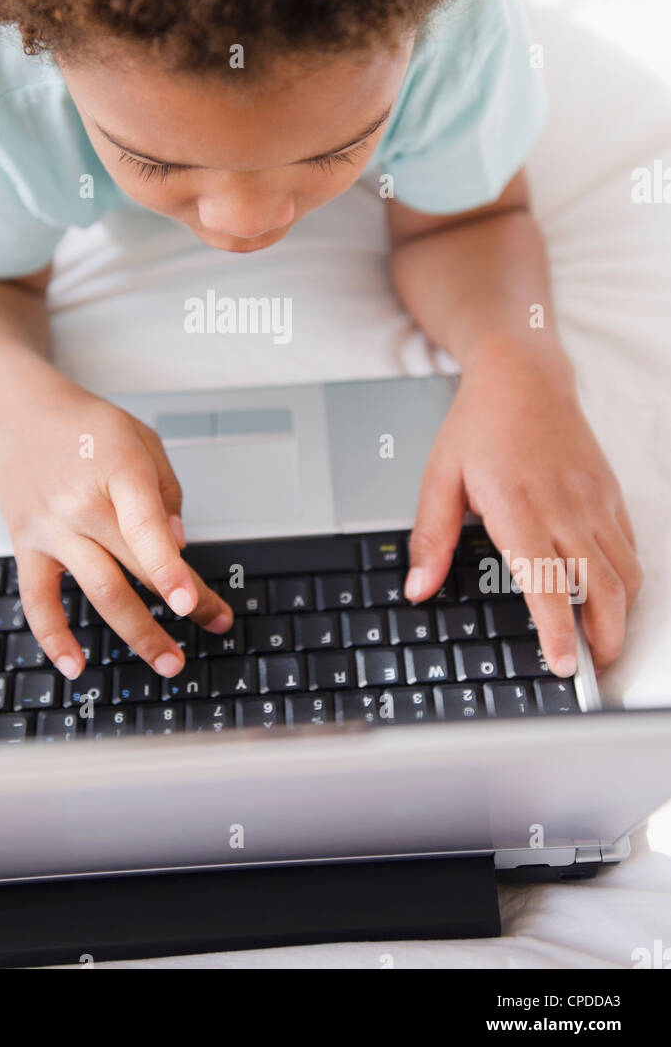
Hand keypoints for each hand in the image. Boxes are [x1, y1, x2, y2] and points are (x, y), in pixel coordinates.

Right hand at [0, 359, 232, 680]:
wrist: (11, 409)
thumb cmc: (81, 424)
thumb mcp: (140, 438)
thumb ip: (167, 492)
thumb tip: (179, 547)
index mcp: (117, 471)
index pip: (145, 528)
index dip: (170, 569)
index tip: (191, 603)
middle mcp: (81, 504)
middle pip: (134, 567)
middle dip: (182, 604)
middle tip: (214, 623)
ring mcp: (51, 529)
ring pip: (97, 592)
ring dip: (137, 633)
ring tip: (169, 660)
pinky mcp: (26, 545)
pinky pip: (37, 602)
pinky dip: (54, 638)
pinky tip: (76, 666)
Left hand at [404, 341, 641, 676]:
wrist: (523, 375)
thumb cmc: (480, 424)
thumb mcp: (439, 477)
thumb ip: (431, 537)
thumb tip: (418, 588)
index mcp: (519, 507)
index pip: (546, 582)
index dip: (558, 630)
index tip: (562, 666)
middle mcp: (565, 508)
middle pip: (602, 589)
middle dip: (603, 640)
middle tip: (589, 671)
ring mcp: (594, 502)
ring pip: (625, 573)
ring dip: (619, 616)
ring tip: (601, 643)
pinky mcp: (610, 495)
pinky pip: (629, 548)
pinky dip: (625, 581)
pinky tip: (608, 596)